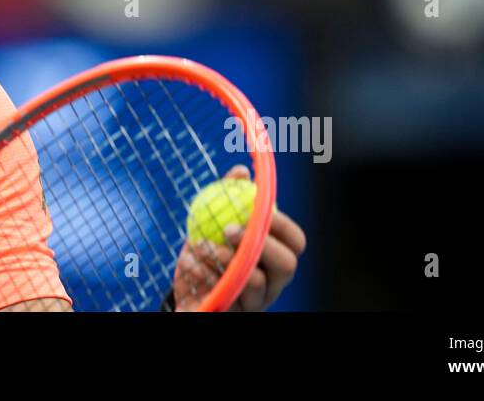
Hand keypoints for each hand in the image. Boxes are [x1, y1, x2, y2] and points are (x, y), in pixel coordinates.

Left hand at [171, 164, 306, 311]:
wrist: (188, 290)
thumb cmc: (210, 251)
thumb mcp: (217, 223)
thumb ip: (231, 197)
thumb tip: (241, 170)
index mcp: (276, 259)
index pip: (296, 242)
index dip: (282, 224)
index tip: (258, 207)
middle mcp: (273, 285)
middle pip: (287, 265)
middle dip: (261, 242)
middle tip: (229, 228)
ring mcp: (255, 303)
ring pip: (254, 282)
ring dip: (224, 257)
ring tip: (200, 245)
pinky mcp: (232, 313)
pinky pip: (223, 292)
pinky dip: (203, 272)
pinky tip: (188, 260)